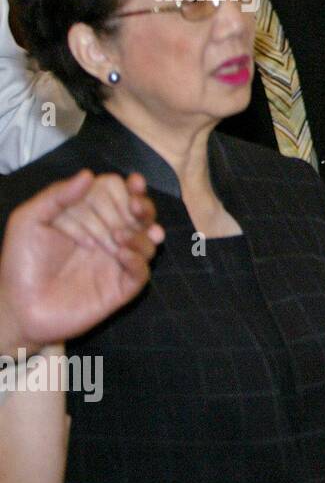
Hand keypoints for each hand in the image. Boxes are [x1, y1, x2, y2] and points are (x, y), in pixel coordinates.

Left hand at [0, 171, 162, 351]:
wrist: (19, 308)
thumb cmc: (21, 263)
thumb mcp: (29, 221)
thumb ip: (57, 195)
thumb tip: (89, 174)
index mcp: (89, 217)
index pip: (118, 195)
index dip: (126, 189)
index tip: (131, 183)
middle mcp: (107, 236)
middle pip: (140, 215)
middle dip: (145, 206)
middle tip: (136, 206)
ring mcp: (116, 262)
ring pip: (148, 241)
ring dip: (141, 234)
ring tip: (120, 236)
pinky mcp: (121, 287)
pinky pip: (142, 271)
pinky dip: (138, 259)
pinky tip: (122, 255)